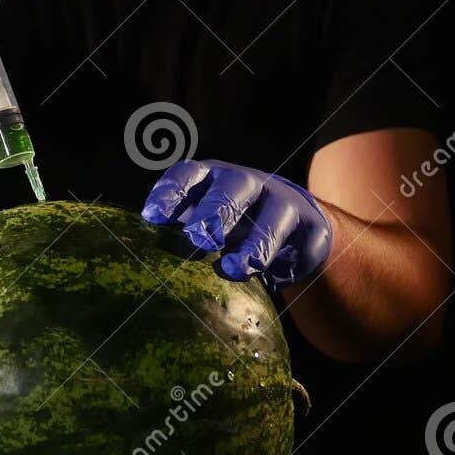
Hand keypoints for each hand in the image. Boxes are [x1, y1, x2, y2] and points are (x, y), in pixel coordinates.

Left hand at [141, 160, 332, 289]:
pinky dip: (289, 264)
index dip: (171, 192)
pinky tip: (276, 282)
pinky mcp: (313, 230)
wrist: (295, 226)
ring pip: (273, 218)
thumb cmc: (233, 225)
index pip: (190, 173)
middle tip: (199, 238)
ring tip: (233, 270)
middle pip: (234, 188)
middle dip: (215, 211)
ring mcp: (284, 204)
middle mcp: (250, 184)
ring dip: (254, 244)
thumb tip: (141, 254)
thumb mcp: (204, 220)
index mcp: (214, 178)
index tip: (152, 216)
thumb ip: (180, 230)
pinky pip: (303, 246)